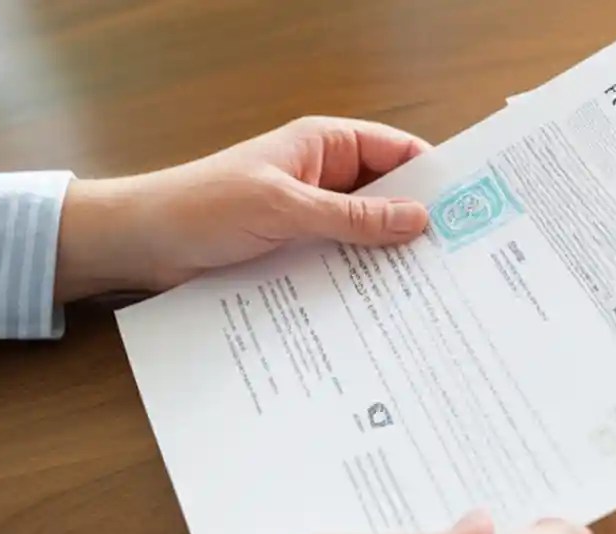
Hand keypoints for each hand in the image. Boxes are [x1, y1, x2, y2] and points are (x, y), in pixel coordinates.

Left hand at [55, 116, 431, 301]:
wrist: (141, 243)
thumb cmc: (203, 206)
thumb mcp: (285, 207)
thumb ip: (354, 216)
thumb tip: (418, 220)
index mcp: (325, 145)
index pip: (398, 151)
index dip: (436, 175)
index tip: (474, 207)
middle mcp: (326, 178)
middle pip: (391, 196)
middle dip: (421, 224)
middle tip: (463, 260)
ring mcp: (313, 217)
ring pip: (370, 235)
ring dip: (391, 258)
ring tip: (434, 289)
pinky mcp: (299, 251)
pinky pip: (344, 262)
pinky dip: (363, 278)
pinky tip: (387, 305)